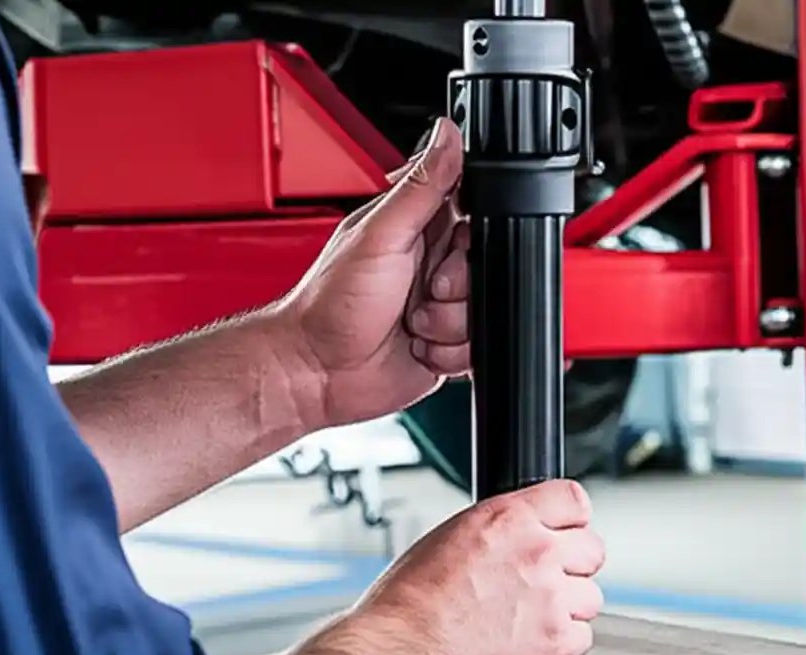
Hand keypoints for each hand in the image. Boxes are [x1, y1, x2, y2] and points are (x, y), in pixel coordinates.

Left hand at [278, 117, 468, 427]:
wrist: (318, 371)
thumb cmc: (331, 302)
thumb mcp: (381, 234)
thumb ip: (422, 185)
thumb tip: (449, 132)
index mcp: (417, 225)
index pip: (476, 212)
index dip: (473, 234)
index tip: (448, 249)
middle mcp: (432, 263)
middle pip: (487, 266)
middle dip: (459, 287)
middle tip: (423, 291)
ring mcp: (440, 305)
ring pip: (486, 310)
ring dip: (451, 324)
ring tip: (413, 323)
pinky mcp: (446, 342)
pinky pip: (477, 346)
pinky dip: (450, 353)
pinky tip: (419, 346)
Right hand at [282, 480, 605, 654]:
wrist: (403, 653)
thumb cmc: (409, 602)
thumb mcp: (450, 536)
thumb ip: (499, 530)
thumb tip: (520, 533)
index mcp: (508, 518)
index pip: (573, 500)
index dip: (571, 519)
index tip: (566, 532)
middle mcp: (536, 552)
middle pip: (592, 547)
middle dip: (574, 564)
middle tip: (550, 578)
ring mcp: (550, 597)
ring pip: (591, 595)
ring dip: (569, 606)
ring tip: (534, 614)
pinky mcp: (553, 639)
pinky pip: (583, 636)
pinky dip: (564, 642)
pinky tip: (533, 640)